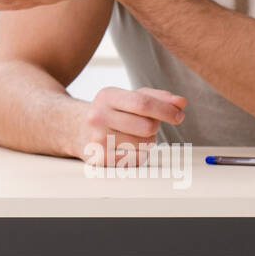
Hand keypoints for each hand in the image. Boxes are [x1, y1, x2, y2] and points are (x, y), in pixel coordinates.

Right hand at [72, 86, 186, 165]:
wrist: (74, 129)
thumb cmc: (110, 112)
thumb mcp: (127, 97)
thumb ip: (156, 97)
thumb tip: (180, 103)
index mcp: (106, 96)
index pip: (142, 103)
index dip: (166, 110)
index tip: (179, 115)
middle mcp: (98, 116)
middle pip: (147, 126)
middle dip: (154, 126)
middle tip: (146, 125)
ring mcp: (97, 139)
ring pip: (144, 145)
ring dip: (147, 142)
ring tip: (131, 136)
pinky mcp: (100, 159)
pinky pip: (136, 159)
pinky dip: (138, 154)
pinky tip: (125, 147)